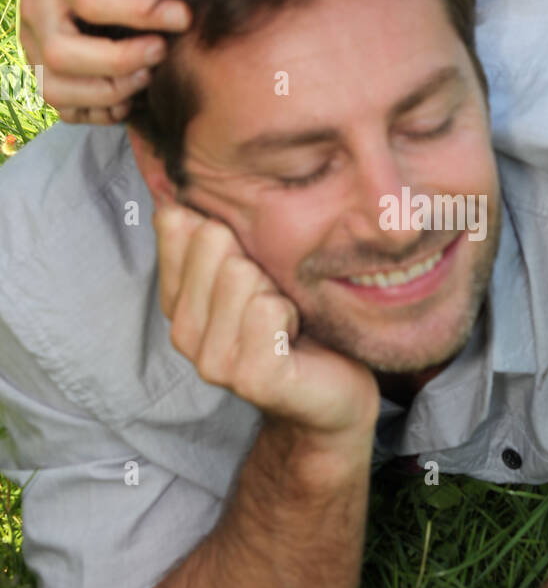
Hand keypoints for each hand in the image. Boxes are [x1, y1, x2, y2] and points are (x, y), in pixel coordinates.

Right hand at [17, 0, 191, 123]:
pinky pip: (60, 106)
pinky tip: (129, 96)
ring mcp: (31, 42)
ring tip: (148, 77)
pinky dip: (97, 112)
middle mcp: (34, 8)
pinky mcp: (38, 66)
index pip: (91, 0)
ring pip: (55, 88)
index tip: (184, 16)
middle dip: (119, 62)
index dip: (142, 14)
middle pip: (62, 54)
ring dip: (108, 93)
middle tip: (162, 51)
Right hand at [155, 202, 380, 441]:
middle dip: (258, 261)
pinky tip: (294, 338)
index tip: (251, 263)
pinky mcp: (249, 378)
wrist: (334, 391)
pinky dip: (293, 315)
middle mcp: (182, 331)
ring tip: (286, 321)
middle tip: (274, 298)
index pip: (177, 223)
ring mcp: (211, 360)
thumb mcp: (252, 268)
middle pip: (213, 241)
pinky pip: (268, 309)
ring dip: (279, 291)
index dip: (228, 230)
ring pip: (241, 274)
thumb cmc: (295, 322)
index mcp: (177, 298)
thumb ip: (211, 236)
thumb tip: (173, 196)